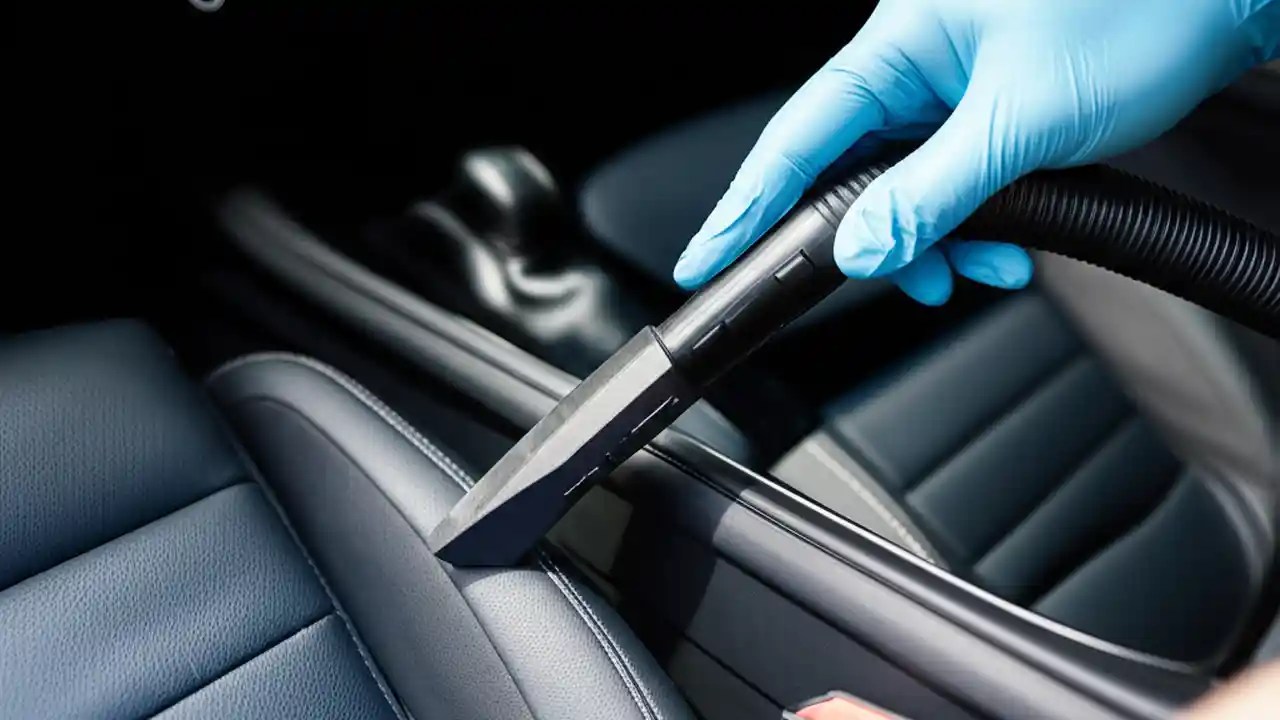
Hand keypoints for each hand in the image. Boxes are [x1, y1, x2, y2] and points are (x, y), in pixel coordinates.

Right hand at [673, 0, 1279, 304]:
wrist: (1230, 2)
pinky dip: (969, 222)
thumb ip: (932, 195)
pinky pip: (948, 180)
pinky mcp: (986, 106)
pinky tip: (1007, 242)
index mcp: (900, 39)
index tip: (707, 256)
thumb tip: (863, 251)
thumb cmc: (1142, 16)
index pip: (799, 136)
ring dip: (936, 239)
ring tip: (989, 265)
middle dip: (875, 238)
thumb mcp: (1023, 121)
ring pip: (903, 185)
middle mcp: (915, 58)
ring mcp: (951, 83)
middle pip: (849, 169)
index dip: (748, 204)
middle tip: (902, 281)